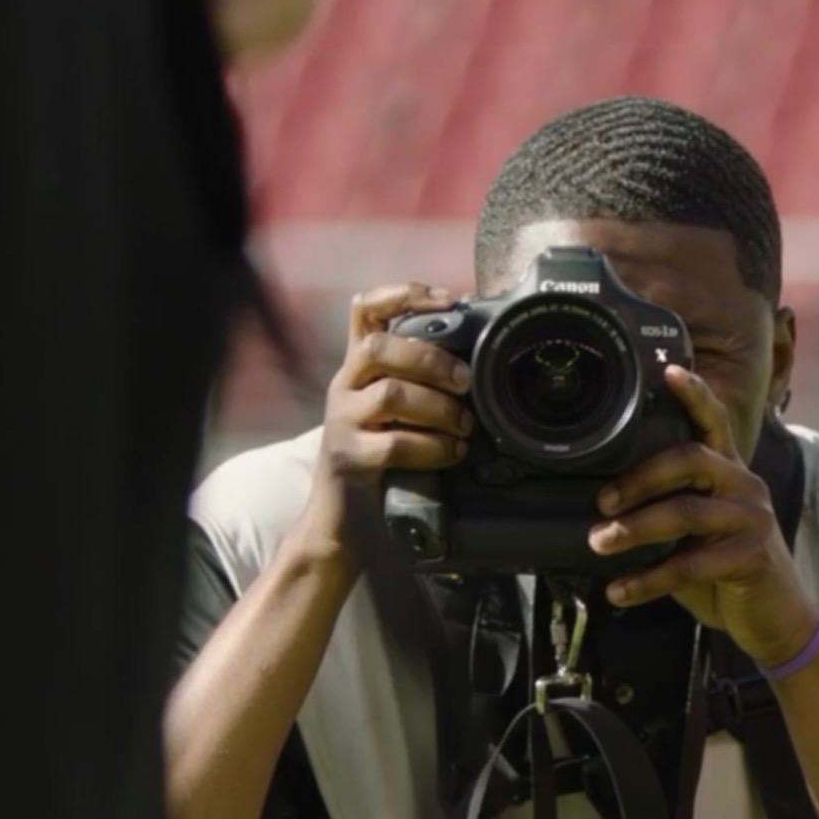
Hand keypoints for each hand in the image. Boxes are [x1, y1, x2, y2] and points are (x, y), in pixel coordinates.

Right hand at [299, 283, 473, 558]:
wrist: (342, 523)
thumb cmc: (381, 463)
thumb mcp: (397, 414)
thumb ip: (419, 384)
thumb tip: (476, 363)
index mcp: (358, 369)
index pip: (365, 310)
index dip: (403, 295)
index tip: (448, 299)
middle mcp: (344, 387)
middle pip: (379, 348)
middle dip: (431, 359)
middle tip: (466, 382)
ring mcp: (341, 423)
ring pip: (390, 394)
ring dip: (438, 407)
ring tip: (464, 425)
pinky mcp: (347, 458)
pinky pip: (395, 444)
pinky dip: (432, 446)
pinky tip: (451, 452)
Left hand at [588, 366, 818, 668]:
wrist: (776, 620)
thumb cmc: (725, 571)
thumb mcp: (694, 534)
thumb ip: (665, 510)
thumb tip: (602, 508)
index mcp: (728, 472)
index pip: (714, 422)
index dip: (694, 395)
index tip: (667, 371)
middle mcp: (744, 485)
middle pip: (690, 460)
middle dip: (639, 478)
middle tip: (602, 502)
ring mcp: (752, 519)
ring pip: (686, 512)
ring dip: (635, 529)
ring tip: (598, 543)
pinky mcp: (752, 557)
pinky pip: (691, 563)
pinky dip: (648, 580)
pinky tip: (619, 590)